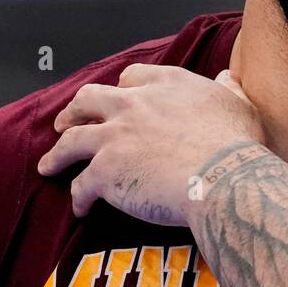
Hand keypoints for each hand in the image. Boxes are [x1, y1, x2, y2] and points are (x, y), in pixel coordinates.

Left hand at [37, 63, 264, 224]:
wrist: (223, 178)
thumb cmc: (238, 145)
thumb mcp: (239, 106)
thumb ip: (229, 90)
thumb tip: (228, 79)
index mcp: (166, 86)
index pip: (133, 77)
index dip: (123, 88)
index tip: (120, 95)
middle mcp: (134, 106)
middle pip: (89, 100)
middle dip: (74, 111)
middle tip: (66, 122)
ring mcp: (115, 138)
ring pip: (71, 142)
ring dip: (57, 154)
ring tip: (49, 165)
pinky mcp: (105, 173)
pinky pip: (80, 186)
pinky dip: (77, 198)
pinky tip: (80, 209)